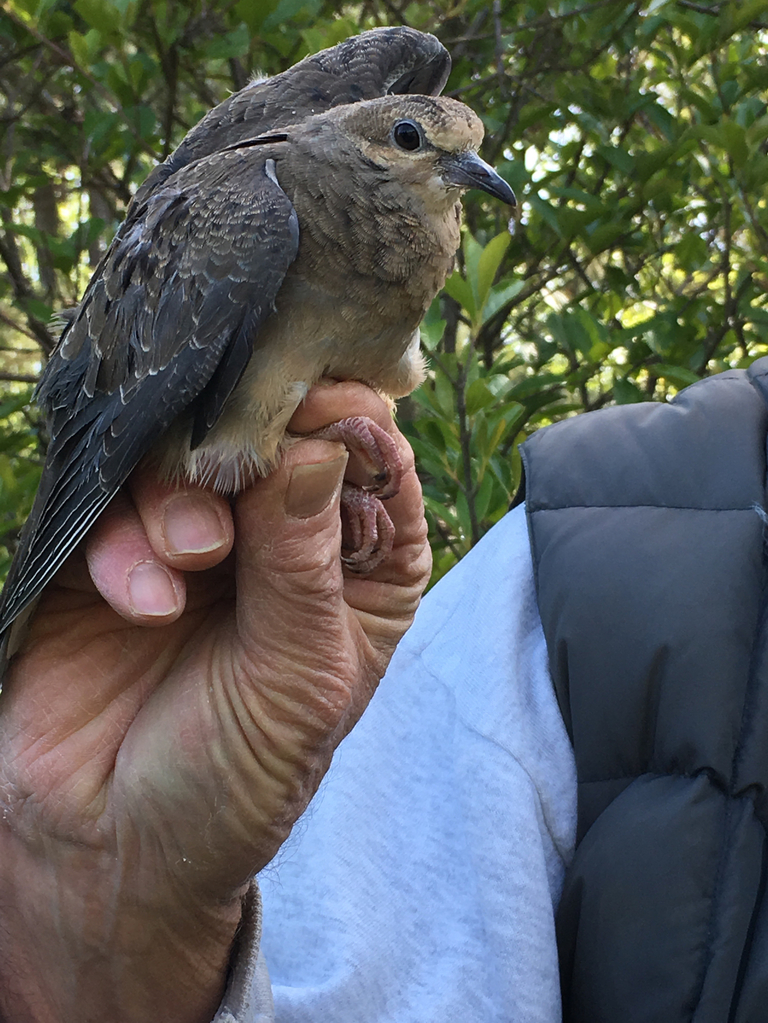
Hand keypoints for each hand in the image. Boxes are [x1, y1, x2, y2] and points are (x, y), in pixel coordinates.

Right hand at [0, 382, 429, 1022]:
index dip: (348, 421)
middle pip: (276, 430)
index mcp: (360, 562)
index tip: (316, 413)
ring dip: (185, 494)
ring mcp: (196, 536)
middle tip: (233, 472)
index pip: (372, 454)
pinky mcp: (113, 549)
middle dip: (254, 445)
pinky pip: (115, 497)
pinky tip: (141, 603)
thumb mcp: (300, 677)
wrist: (116, 846)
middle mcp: (282, 536)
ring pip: (188, 451)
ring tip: (189, 560)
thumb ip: (304, 560)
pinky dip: (127, 539)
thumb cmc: (240, 774)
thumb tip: (318, 442)